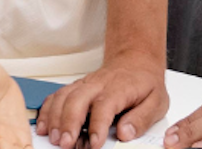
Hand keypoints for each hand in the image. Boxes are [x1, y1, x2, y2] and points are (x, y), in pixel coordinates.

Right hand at [35, 50, 167, 147]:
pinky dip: (47, 110)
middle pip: (77, 100)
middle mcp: (98, 85)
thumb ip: (141, 119)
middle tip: (66, 143)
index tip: (94, 143)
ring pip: (63, 97)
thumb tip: (126, 133)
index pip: (104, 106)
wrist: (136, 60)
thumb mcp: (156, 101)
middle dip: (69, 123)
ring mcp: (84, 84)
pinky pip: (56, 95)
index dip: (98, 126)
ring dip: (55, 117)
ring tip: (53, 137)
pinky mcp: (76, 87)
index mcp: (119, 88)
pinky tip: (45, 125)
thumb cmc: (144, 82)